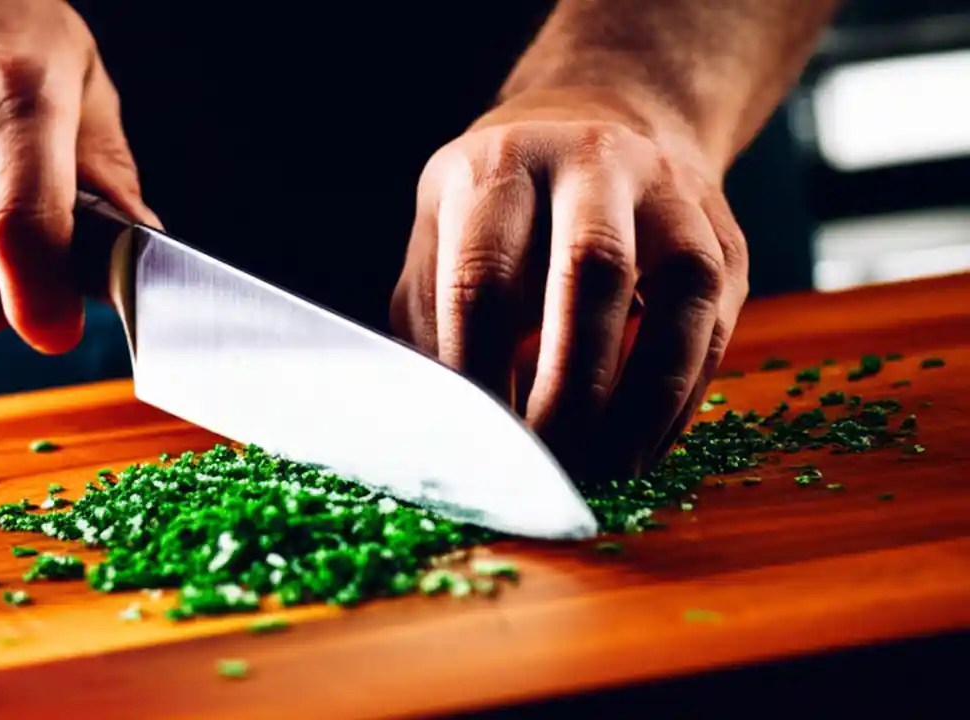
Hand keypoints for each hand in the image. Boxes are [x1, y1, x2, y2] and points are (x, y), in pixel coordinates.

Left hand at [391, 87, 748, 479]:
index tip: (475, 444)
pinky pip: (714, 327)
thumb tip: (440, 427)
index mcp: (499, 166)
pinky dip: (679, 401)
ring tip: (604, 473)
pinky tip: (642, 449)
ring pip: (680, 295)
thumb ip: (432, 322)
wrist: (604, 125)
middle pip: (592, 271)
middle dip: (569, 388)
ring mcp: (672, 194)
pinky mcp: (724, 239)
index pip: (483, 278)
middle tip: (546, 465)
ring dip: (641, 402)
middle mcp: (592, 162)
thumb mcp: (442, 241)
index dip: (480, 373)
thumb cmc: (498, 216)